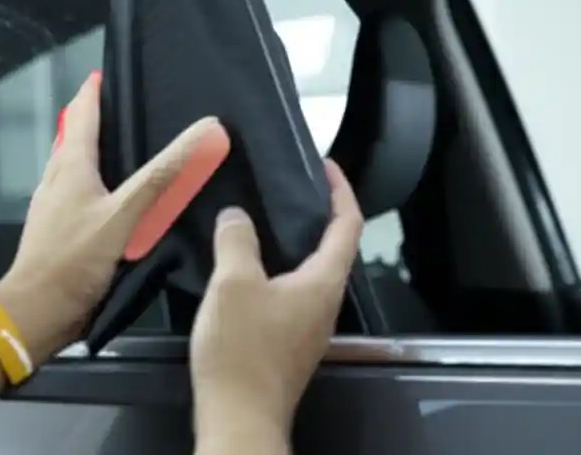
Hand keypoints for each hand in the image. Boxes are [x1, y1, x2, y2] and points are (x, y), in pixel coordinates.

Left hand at [0, 72, 225, 363]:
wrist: (35, 312)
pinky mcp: (57, 232)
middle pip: (74, 139)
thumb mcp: (125, 215)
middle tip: (124, 108)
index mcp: (70, 166)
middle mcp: (57, 180)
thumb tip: (207, 129)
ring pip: (73, 168)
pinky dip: (94, 184)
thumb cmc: (75, 259)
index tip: (106, 73)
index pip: (81, 115)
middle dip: (94, 120)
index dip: (93, 92)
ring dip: (93, 153)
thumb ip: (164, 175)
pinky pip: (77, 194)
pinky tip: (113, 199)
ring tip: (122, 148)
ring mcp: (53, 207)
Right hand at [189, 161, 363, 445]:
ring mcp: (308, 326)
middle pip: (331, 249)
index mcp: (323, 282)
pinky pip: (289, 294)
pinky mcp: (288, 343)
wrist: (239, 415)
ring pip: (308, 273)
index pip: (347, 225)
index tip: (325, 165)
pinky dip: (276, 270)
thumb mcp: (233, 283)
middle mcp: (325, 303)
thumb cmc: (242, 348)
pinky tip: (245, 267)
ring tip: (261, 219)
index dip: (341, 190)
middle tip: (287, 187)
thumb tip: (237, 215)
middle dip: (315, 214)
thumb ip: (237, 241)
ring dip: (292, 244)